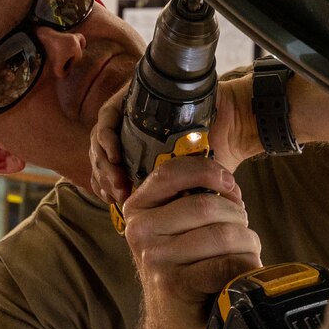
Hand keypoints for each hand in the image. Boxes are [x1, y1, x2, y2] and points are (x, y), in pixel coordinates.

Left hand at [88, 73, 259, 205]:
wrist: (228, 130)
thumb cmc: (210, 164)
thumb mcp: (184, 190)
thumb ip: (164, 203)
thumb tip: (143, 229)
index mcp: (136, 157)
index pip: (107, 172)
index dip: (106, 187)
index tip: (116, 203)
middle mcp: (130, 136)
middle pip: (101, 156)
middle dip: (105, 177)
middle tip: (118, 193)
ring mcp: (130, 118)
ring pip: (100, 139)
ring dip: (105, 161)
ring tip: (118, 179)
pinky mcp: (132, 100)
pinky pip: (108, 116)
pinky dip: (107, 136)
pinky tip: (115, 154)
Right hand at [122, 156, 261, 328]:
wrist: (172, 322)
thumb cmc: (185, 267)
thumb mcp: (176, 227)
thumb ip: (194, 197)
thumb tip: (229, 185)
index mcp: (138, 208)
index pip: (171, 172)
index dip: (208, 171)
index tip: (229, 185)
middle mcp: (140, 230)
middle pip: (206, 205)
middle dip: (238, 216)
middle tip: (243, 233)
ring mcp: (155, 258)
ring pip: (221, 234)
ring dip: (247, 243)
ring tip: (245, 252)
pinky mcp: (174, 284)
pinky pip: (224, 264)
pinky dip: (245, 265)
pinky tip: (244, 270)